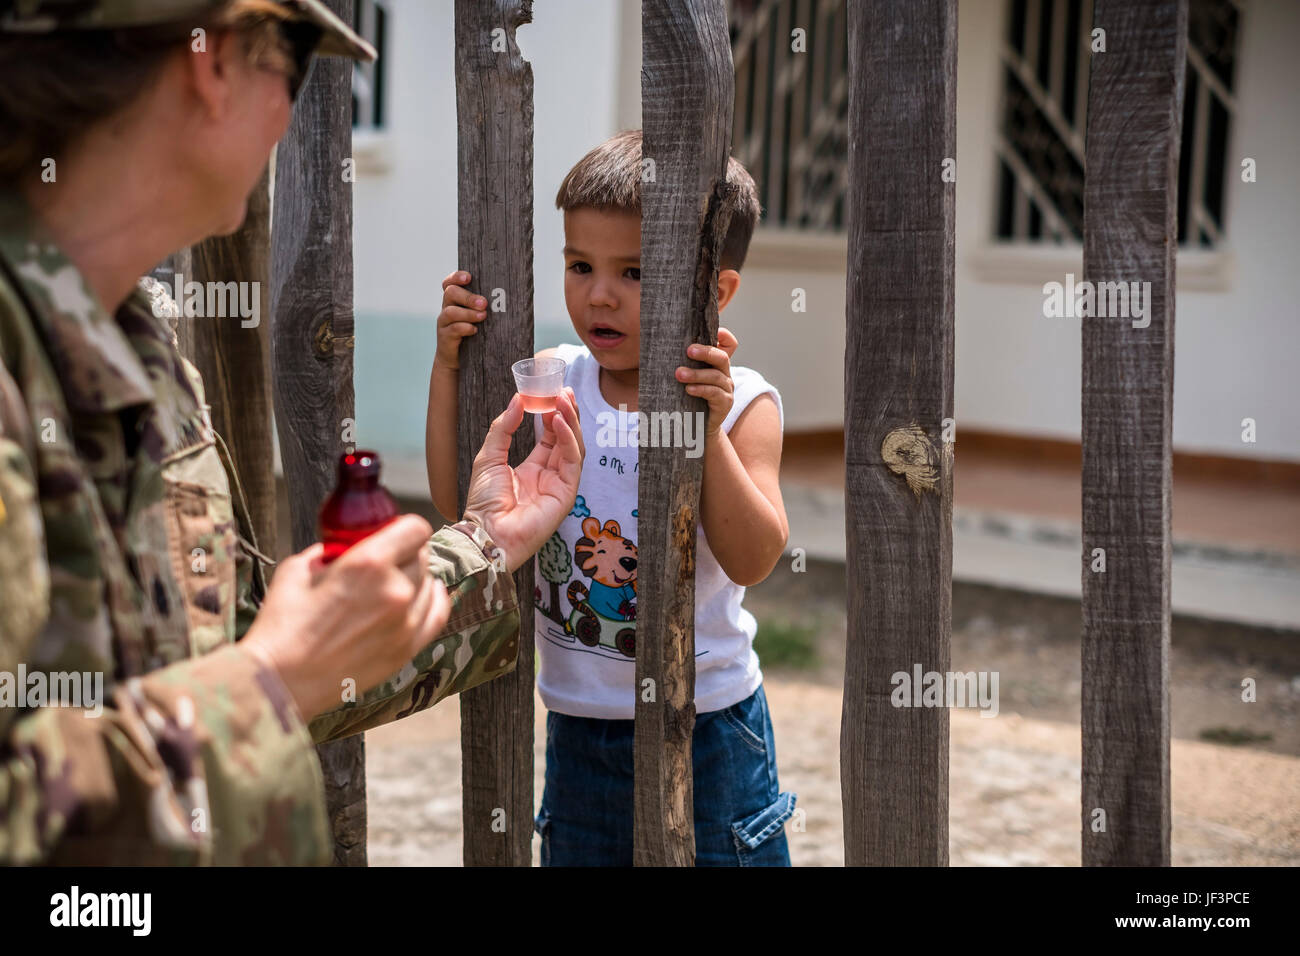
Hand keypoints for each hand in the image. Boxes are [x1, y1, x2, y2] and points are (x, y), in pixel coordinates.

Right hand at [239, 516, 450, 720]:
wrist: (281, 682)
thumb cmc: (283, 626)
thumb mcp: (297, 568)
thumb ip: (329, 550)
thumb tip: (342, 546)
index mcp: (368, 563)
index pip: (415, 529)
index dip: (405, 527)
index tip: (395, 532)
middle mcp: (395, 590)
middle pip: (422, 556)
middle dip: (405, 552)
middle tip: (387, 559)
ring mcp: (405, 622)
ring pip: (429, 583)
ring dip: (415, 578)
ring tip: (394, 581)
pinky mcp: (407, 649)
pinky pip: (437, 613)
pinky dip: (433, 599)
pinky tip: (424, 594)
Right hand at [435, 270, 488, 369]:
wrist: (456, 359)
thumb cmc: (474, 333)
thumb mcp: (479, 317)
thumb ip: (485, 307)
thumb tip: (509, 299)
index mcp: (455, 299)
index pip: (450, 282)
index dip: (456, 277)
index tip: (469, 277)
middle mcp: (447, 307)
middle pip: (451, 293)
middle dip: (468, 297)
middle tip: (484, 303)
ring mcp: (444, 322)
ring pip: (451, 312)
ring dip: (468, 313)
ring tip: (483, 316)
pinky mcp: (445, 337)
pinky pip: (452, 329)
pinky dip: (464, 328)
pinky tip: (474, 330)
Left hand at [463, 390, 582, 571]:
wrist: (485, 531)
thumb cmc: (484, 501)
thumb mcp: (489, 456)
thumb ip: (503, 428)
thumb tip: (517, 400)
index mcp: (533, 469)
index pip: (550, 436)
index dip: (553, 414)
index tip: (552, 393)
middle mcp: (549, 475)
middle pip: (566, 439)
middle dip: (567, 414)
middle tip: (564, 392)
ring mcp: (560, 484)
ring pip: (574, 447)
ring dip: (570, 422)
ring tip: (563, 401)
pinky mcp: (566, 493)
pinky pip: (572, 461)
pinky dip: (568, 439)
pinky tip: (559, 422)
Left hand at [676, 326, 738, 436]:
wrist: (696, 427)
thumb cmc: (687, 398)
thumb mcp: (686, 378)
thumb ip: (681, 363)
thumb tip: (657, 347)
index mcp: (716, 364)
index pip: (729, 345)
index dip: (725, 337)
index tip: (716, 332)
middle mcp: (724, 374)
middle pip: (721, 357)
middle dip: (705, 352)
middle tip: (688, 350)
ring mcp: (726, 388)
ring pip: (715, 376)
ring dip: (696, 373)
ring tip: (679, 374)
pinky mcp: (725, 403)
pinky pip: (714, 393)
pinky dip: (701, 390)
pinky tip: (689, 389)